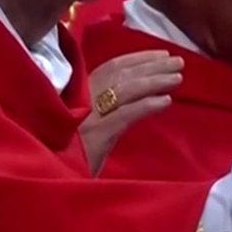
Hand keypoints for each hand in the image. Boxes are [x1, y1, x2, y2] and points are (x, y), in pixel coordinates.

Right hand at [81, 50, 182, 173]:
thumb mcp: (87, 123)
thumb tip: (140, 94)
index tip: (163, 55)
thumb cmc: (70, 152)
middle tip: (179, 62)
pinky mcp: (95, 136)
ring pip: (125, 90)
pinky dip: (146, 105)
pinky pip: (125, 115)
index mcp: (79, 94)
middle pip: (121, 75)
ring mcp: (88, 117)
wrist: (52, 177)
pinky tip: (166, 101)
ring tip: (178, 78)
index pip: (111, 67)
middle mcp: (81, 99)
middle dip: (152, 66)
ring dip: (154, 81)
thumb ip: (106, 107)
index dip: (138, 59)